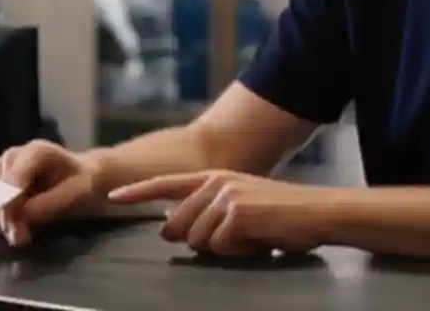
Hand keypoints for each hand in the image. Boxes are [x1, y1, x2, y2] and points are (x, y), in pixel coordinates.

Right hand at [0, 140, 105, 246]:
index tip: (20, 236)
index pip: (11, 183)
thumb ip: (49, 204)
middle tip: (20, 241)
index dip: (11, 211)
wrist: (84, 176)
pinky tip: (16, 224)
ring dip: (2, 219)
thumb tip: (21, 217)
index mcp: (35, 152)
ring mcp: (2, 165)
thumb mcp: (77, 194)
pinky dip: (0, 215)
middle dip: (6, 219)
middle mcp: (13, 155)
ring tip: (20, 234)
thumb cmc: (85, 183)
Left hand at [109, 171, 333, 256]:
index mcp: (212, 177)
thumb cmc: (279, 216)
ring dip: (223, 248)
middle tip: (233, 238)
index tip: (112, 198)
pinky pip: (221, 247)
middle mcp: (214, 182)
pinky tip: (258, 240)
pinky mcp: (236, 213)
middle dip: (197, 241)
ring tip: (251, 236)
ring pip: (198, 240)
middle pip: (178, 226)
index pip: (165, 184)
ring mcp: (224, 196)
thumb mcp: (237, 208)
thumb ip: (204, 212)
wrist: (317, 212)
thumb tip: (169, 228)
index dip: (136, 192)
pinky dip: (239, 251)